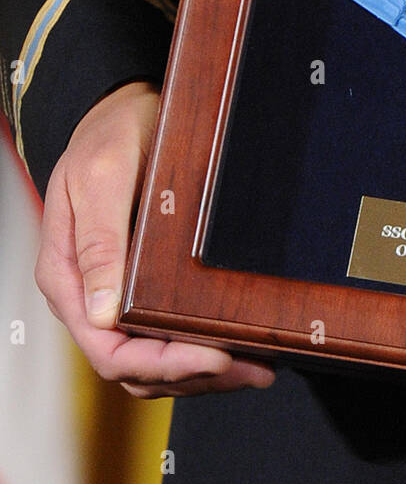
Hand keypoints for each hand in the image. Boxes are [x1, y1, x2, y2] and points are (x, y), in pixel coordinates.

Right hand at [36, 79, 274, 397]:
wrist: (124, 107)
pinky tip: (241, 344)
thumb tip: (101, 312)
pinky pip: (165, 335)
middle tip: (255, 368)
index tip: (215, 356)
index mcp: (69, 277)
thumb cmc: (109, 134)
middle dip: (195, 375)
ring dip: (204, 372)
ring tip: (259, 365)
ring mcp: (112, 295)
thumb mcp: (103, 176)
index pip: (108, 351)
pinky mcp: (139, 286)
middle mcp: (88, 295)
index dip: (164, 365)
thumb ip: (100, 241)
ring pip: (153, 360)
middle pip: (135, 368)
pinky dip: (201, 347)